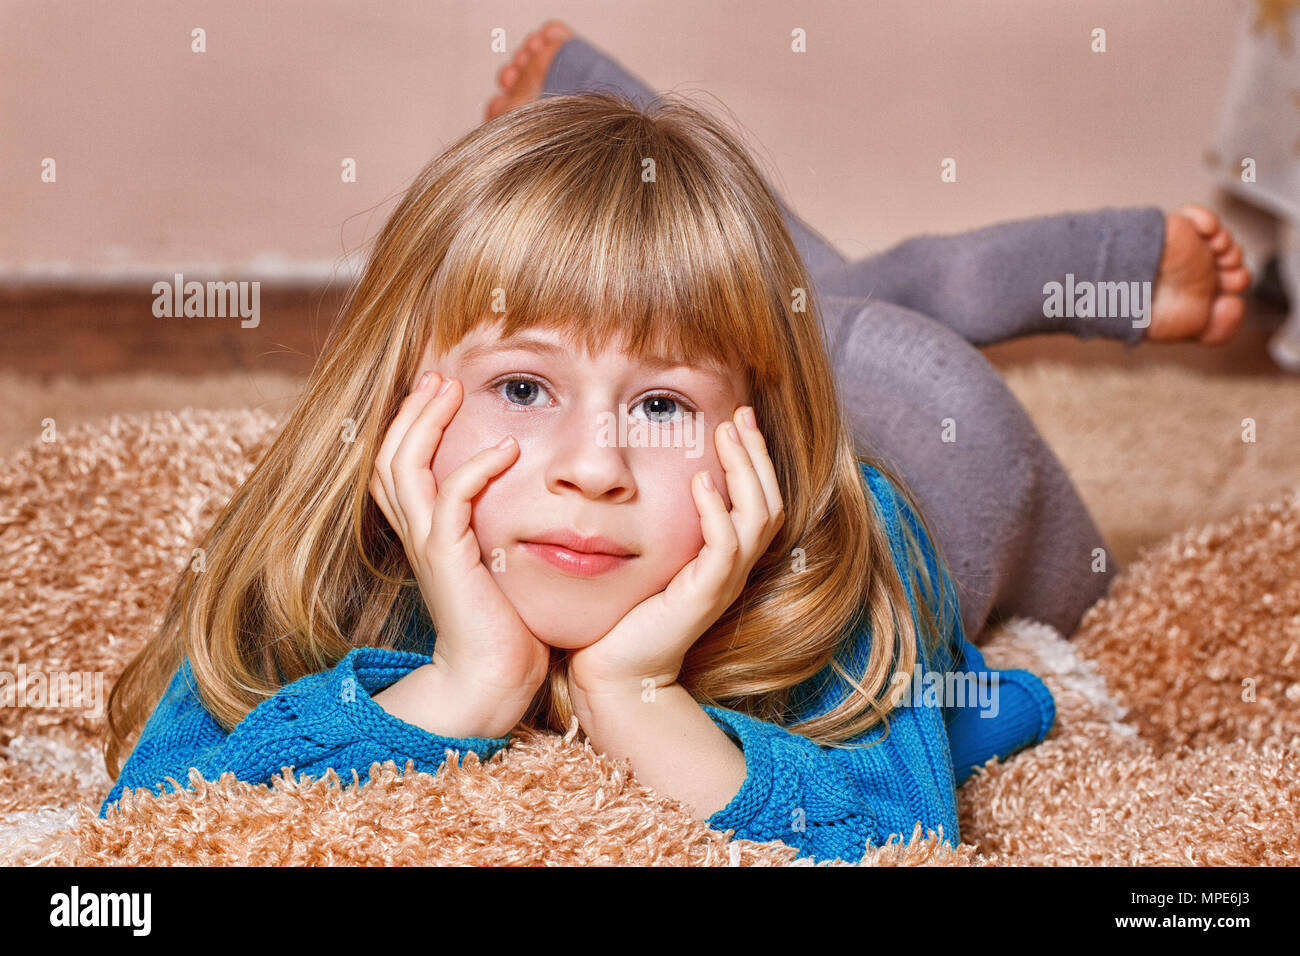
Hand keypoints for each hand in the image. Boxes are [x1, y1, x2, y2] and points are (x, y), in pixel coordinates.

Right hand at [369, 371, 549, 716]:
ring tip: (452, 389)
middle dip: (410, 411)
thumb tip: (530, 490)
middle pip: (387, 457)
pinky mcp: (450, 560)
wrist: (494, 676)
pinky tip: (506, 450)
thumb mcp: (497, 560)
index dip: (407, 425)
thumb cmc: (507, 623)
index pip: (395, 467)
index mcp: (424, 533)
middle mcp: (417, 535)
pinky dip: (475, 468)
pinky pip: (450, 500)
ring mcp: (429, 546)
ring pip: (404, 468)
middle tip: (439, 376)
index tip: (437, 390)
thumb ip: (498, 526)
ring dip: (426, 423)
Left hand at [566, 405, 784, 696]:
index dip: (754, 459)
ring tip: (727, 434)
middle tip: (741, 414)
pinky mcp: (704, 596)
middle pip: (770, 502)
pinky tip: (702, 481)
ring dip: (744, 471)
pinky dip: (717, 510)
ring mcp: (723, 583)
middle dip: (757, 453)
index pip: (759, 499)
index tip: (737, 418)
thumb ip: (657, 523)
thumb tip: (640, 476)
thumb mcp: (648, 558)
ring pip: (757, 517)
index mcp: (726, 558)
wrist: (618, 671)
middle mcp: (733, 568)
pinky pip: (725, 546)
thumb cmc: (624, 615)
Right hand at [1148, 204, 1251, 344]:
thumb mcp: (1197, 330)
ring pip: (1221, 238)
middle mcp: (1192, 271)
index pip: (1227, 283)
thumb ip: (1223, 327)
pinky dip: (1209, 221)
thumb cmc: (1154, 313)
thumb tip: (1234, 305)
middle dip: (1237, 268)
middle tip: (1228, 276)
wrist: (1132, 289)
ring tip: (1219, 254)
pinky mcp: (1175, 229)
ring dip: (1228, 246)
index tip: (1226, 296)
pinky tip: (1207, 234)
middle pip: (1231, 260)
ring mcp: (1186, 249)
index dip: (1236, 286)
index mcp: (1194, 293)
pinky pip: (1200, 216)